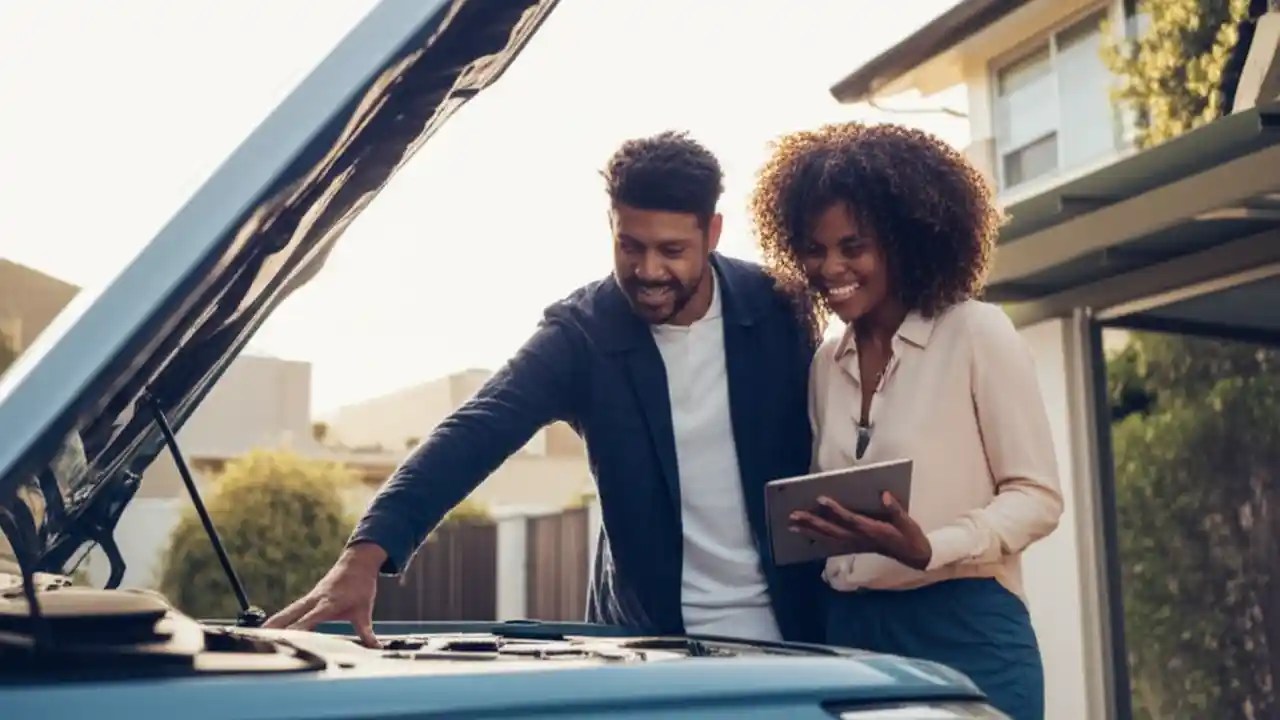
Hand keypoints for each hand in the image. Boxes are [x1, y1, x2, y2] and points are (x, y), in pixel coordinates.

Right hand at [263, 543, 384, 647]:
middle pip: (289, 615)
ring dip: (272, 624)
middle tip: (258, 642)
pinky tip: (269, 630)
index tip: (283, 641)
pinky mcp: (307, 600)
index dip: (295, 631)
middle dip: (274, 628)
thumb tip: (376, 648)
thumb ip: (367, 632)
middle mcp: (314, 601)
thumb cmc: (361, 585)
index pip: (308, 620)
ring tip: (256, 639)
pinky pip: (290, 611)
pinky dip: (278, 620)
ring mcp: (309, 599)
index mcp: (328, 604)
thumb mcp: (365, 610)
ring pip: (286, 612)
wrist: (357, 563)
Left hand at [789, 491, 931, 570]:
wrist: (915, 557)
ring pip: (829, 538)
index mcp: (873, 531)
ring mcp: (856, 545)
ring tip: (792, 524)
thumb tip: (884, 494)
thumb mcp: (907, 522)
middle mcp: (861, 539)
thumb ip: (895, 509)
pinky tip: (806, 534)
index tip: (820, 499)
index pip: (850, 519)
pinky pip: (833, 544)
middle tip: (793, 515)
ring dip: (810, 531)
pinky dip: (817, 539)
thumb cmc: (910, 536)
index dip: (835, 510)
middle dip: (812, 522)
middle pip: (832, 530)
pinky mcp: (855, 547)